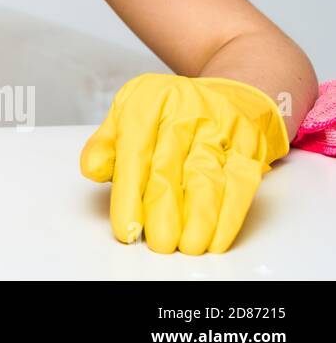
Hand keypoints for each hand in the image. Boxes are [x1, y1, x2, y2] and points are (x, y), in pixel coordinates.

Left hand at [80, 73, 288, 253]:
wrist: (224, 96)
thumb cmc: (167, 113)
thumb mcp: (128, 115)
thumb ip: (107, 144)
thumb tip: (92, 169)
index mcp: (149, 101)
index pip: (135, 151)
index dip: (129, 193)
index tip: (125, 226)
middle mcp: (186, 110)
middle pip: (171, 167)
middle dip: (164, 210)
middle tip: (158, 242)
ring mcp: (221, 128)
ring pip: (208, 178)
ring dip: (199, 218)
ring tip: (187, 246)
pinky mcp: (248, 146)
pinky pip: (240, 184)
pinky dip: (228, 216)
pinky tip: (215, 239)